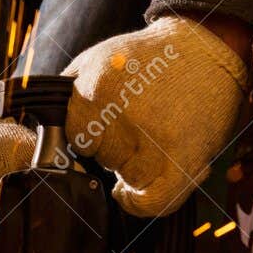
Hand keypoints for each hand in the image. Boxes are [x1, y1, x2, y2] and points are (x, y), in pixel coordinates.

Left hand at [64, 15, 248, 215]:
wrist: (205, 48)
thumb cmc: (148, 57)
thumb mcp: (95, 58)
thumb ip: (68, 92)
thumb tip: (47, 126)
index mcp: (100, 87)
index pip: (73, 136)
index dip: (85, 135)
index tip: (98, 130)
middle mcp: (127, 114)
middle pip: (102, 158)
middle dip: (113, 149)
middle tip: (131, 130)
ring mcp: (157, 139)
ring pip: (128, 179)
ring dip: (133, 168)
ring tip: (145, 145)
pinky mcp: (185, 158)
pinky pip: (155, 202)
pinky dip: (142, 204)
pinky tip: (135, 193)